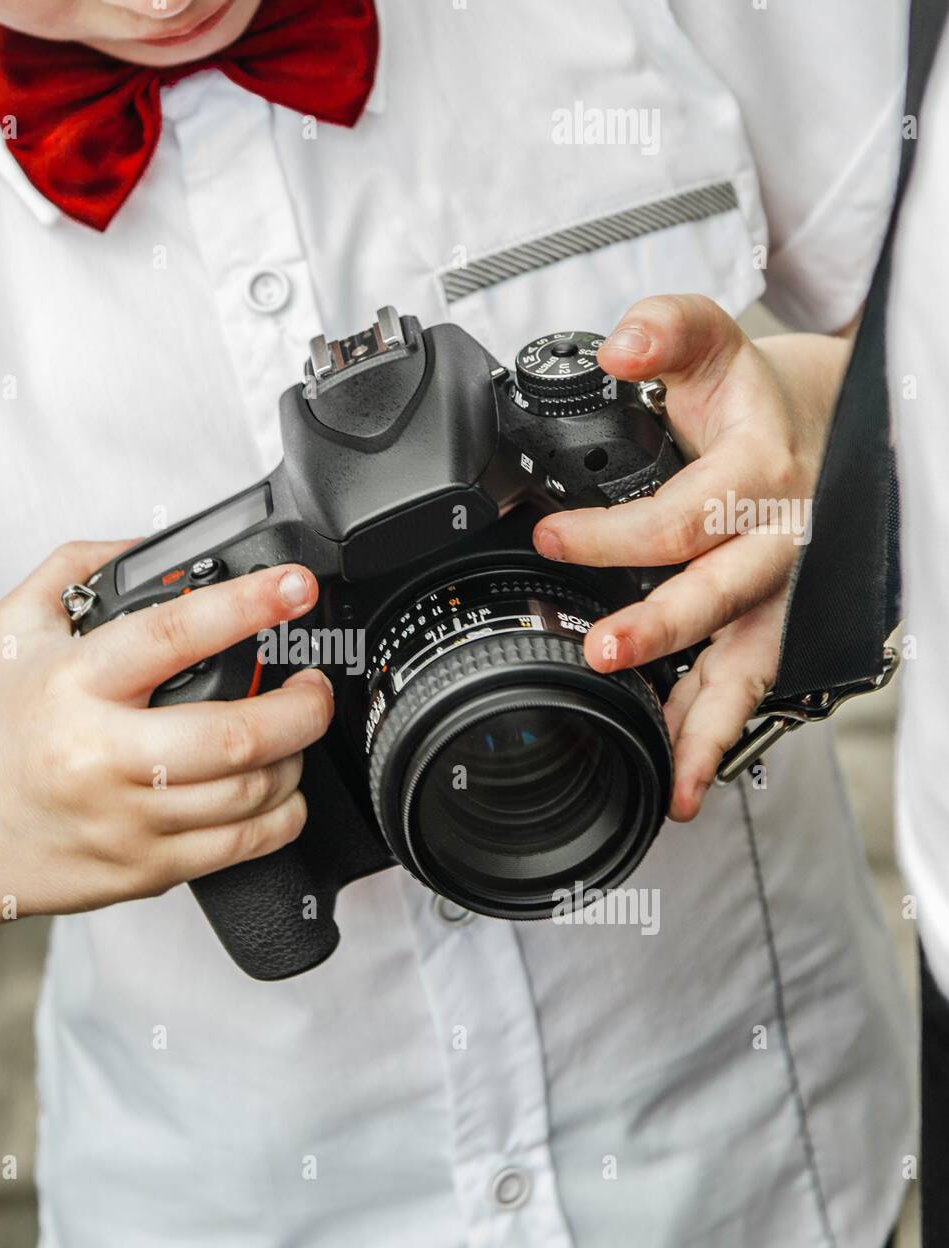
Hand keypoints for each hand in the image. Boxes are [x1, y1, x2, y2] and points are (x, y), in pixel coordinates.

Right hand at [0, 542, 333, 945]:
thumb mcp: (15, 627)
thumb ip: (78, 568)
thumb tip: (149, 544)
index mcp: (74, 683)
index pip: (174, 634)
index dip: (248, 605)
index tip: (296, 587)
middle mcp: (102, 753)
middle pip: (237, 734)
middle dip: (304, 706)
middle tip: (315, 684)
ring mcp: (127, 819)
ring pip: (252, 792)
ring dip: (296, 758)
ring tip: (294, 734)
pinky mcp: (146, 869)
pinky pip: (242, 846)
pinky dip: (282, 815)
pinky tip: (278, 790)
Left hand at [531, 295, 851, 820]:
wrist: (833, 428)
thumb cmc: (760, 403)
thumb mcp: (714, 348)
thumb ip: (665, 332)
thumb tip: (620, 344)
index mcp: (758, 477)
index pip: (680, 515)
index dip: (610, 532)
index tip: (547, 536)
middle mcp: (778, 545)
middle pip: (719, 597)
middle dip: (661, 628)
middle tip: (604, 651)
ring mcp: (782, 596)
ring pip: (748, 666)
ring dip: (704, 723)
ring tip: (674, 780)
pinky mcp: (776, 629)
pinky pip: (749, 690)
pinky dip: (716, 739)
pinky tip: (683, 783)